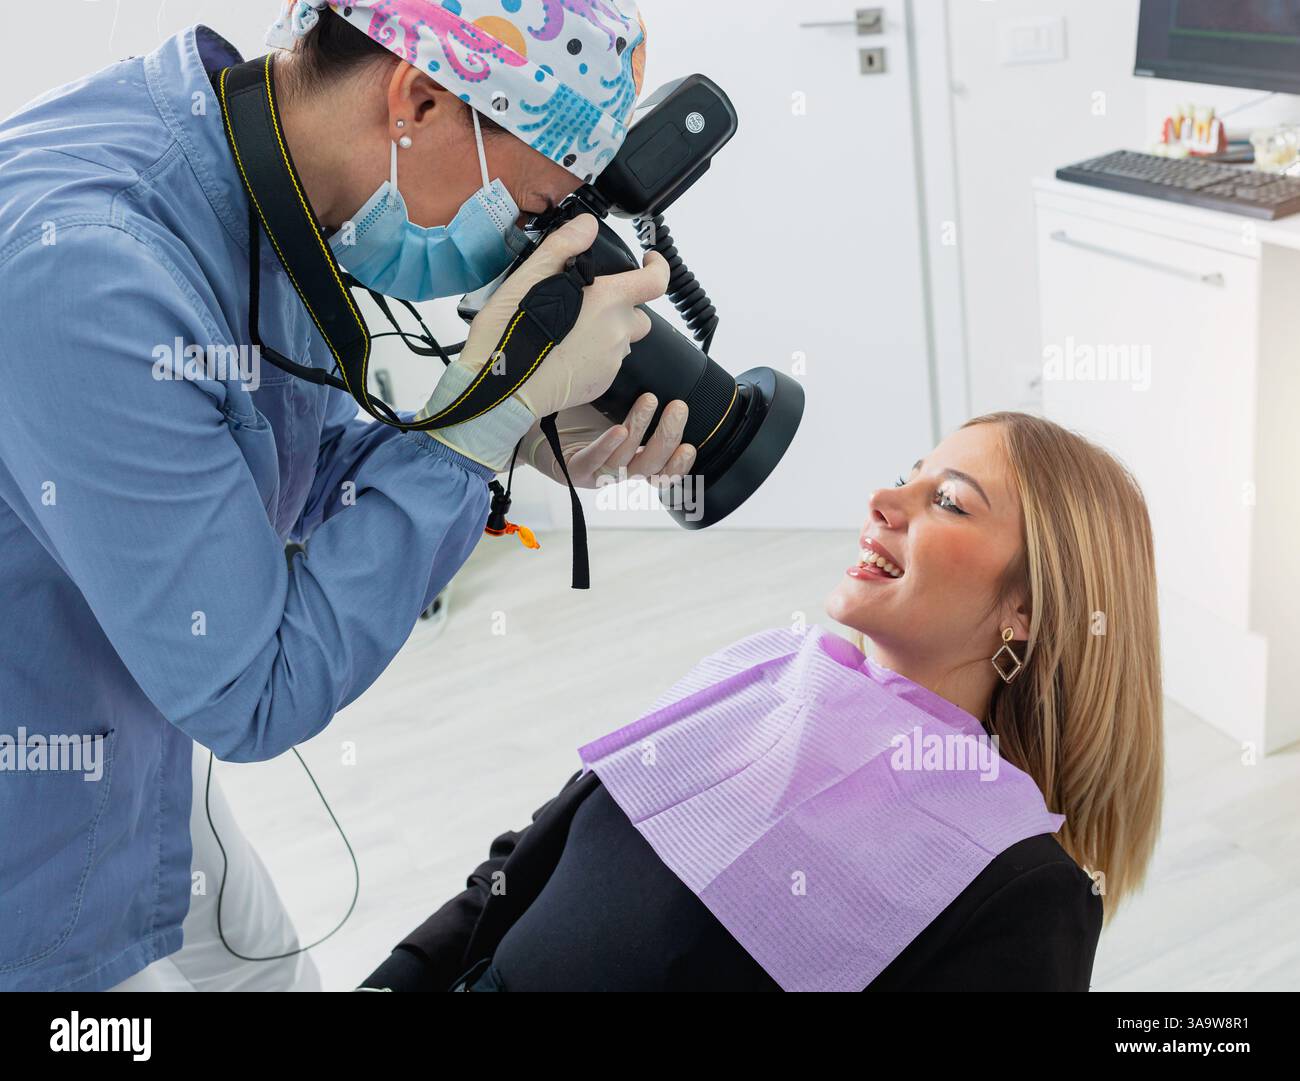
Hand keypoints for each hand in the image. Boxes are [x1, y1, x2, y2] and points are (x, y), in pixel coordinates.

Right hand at [458, 214, 669, 418]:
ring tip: (570, 332)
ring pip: (622, 340)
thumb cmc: (512, 331)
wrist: (502, 386)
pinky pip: (608, 364)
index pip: (656, 281)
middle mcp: (617, 331)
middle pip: (638, 315)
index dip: (657, 266)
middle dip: (620, 307)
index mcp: (608, 300)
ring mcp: (611, 361)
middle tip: (588, 305)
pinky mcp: (601, 384)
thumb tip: (587, 226)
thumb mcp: (531, 275)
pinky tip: (566, 353)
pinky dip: (594, 357)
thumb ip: (565, 244)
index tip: (647, 262)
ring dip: (606, 332)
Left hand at [521, 395, 695, 487]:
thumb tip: (649, 344)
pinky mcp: (574, 471)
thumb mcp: (611, 398)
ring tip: (649, 402)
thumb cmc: (573, 411)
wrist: (532, 419)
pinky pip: (594, 463)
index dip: (680, 464)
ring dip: (642, 430)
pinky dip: (607, 446)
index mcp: (631, 456)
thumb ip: (634, 384)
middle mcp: (617, 467)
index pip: (662, 469)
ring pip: (627, 461)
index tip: (692, 445)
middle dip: (669, 435)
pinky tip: (618, 430)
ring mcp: (596, 472)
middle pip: (652, 465)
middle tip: (678, 407)